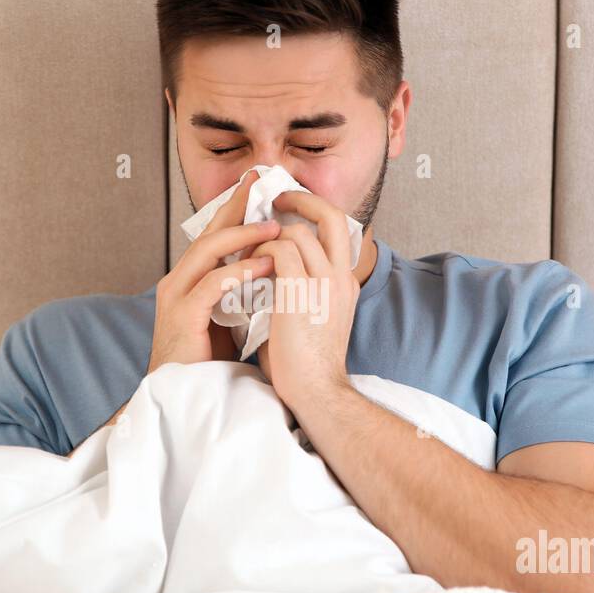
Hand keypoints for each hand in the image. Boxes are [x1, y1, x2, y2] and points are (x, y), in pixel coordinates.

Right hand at [148, 173, 278, 373]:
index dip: (236, 210)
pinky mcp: (182, 316)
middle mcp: (178, 280)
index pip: (214, 235)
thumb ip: (242, 291)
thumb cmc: (208, 361)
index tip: (260, 188)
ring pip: (209, 251)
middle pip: (209, 232)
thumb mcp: (228, 317)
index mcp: (189, 279)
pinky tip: (265, 265)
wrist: (185, 398)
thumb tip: (274, 269)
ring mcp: (177, 296)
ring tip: (275, 227)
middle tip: (263, 184)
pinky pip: (213, 284)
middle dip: (236, 206)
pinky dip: (240, 271)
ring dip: (244, 236)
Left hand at [251, 190, 358, 413]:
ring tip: (250, 242)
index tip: (289, 209)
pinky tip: (247, 267)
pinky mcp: (301, 293)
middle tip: (274, 200)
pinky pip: (279, 251)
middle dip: (301, 200)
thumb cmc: (307, 364)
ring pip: (296, 231)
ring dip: (268, 233)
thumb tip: (272, 274)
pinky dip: (260, 252)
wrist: (317, 392)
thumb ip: (301, 290)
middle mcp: (341, 277)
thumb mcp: (314, 317)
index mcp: (346, 282)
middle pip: (331, 216)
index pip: (339, 228)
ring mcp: (324, 283)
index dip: (314, 211)